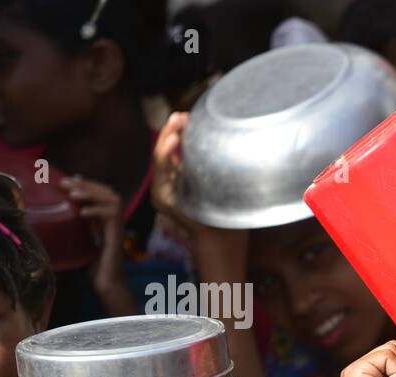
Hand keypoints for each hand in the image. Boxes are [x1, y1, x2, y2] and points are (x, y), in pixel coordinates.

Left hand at [61, 174, 137, 314]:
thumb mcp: (80, 245)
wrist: (109, 288)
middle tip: (65, 182)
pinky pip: (111, 217)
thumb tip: (53, 221)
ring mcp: (118, 230)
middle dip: (86, 185)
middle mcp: (115, 223)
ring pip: (112, 200)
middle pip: (108, 193)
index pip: (101, 195)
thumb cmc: (94, 271)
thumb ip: (76, 231)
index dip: (87, 184)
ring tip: (72, 194)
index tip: (69, 178)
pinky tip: (81, 212)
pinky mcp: (117, 238)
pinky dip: (96, 211)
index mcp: (107, 223)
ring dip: (91, 193)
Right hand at [152, 112, 247, 268]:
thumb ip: (220, 167)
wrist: (222, 242)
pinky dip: (165, 155)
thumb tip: (235, 143)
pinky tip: (172, 141)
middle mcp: (170, 184)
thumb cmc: (228, 216)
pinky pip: (160, 173)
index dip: (179, 131)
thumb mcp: (225, 185)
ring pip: (160, 157)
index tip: (189, 117)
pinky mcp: (162, 199)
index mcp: (183, 178)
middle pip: (166, 149)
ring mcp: (164, 192)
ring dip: (167, 137)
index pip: (176, 149)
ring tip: (176, 122)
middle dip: (171, 129)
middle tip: (181, 115)